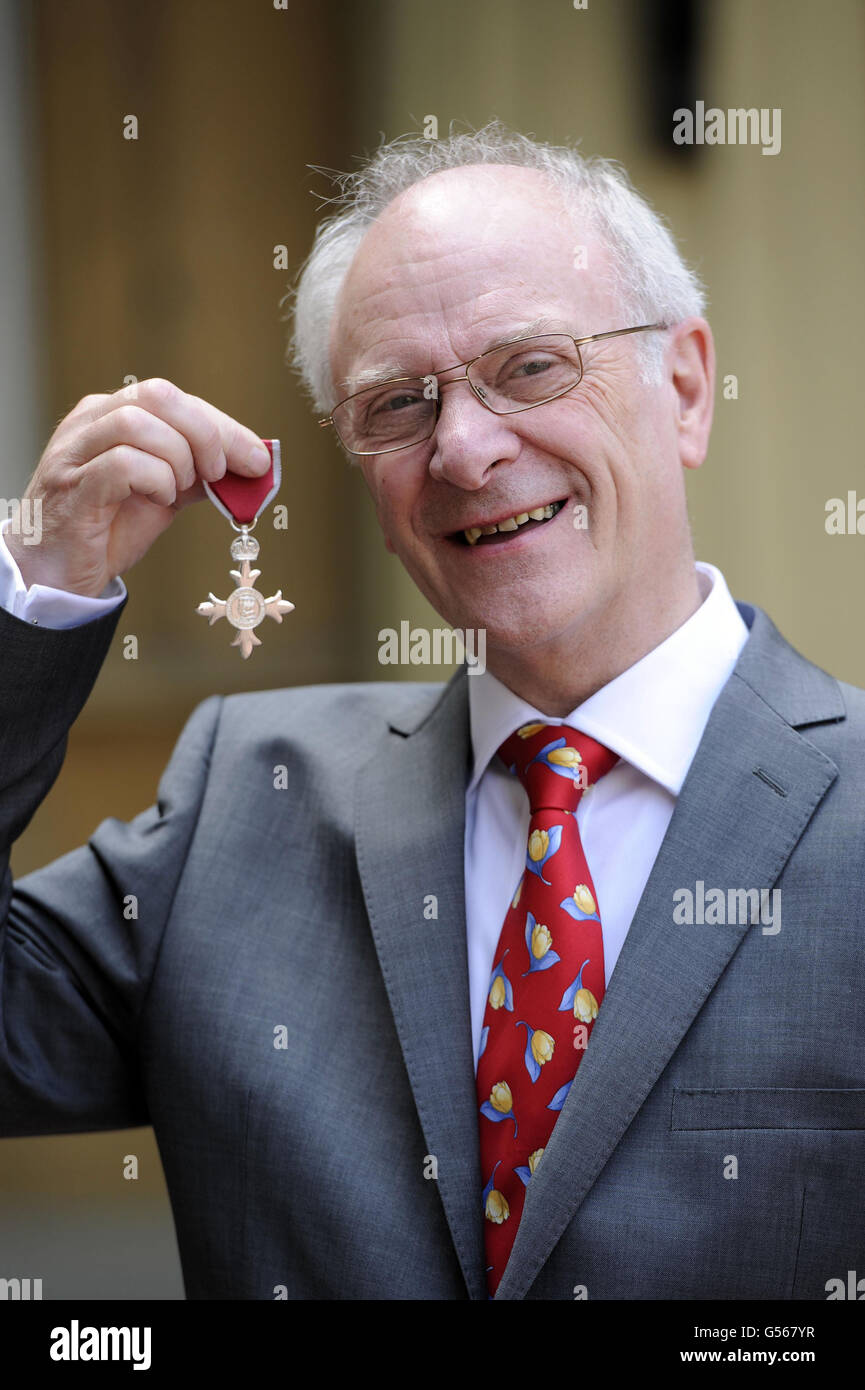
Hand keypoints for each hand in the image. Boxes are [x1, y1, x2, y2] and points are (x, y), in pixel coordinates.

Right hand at [5, 379, 272, 596]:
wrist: (57, 573)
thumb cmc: (107, 529)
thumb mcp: (163, 493)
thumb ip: (197, 472)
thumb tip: (250, 464)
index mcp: (110, 414)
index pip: (174, 398)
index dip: (222, 425)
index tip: (257, 458)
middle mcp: (89, 423)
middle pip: (157, 395)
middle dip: (206, 433)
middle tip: (222, 473)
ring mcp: (76, 452)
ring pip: (138, 423)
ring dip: (178, 458)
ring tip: (180, 490)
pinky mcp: (74, 488)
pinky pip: (123, 464)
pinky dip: (156, 480)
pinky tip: (161, 501)